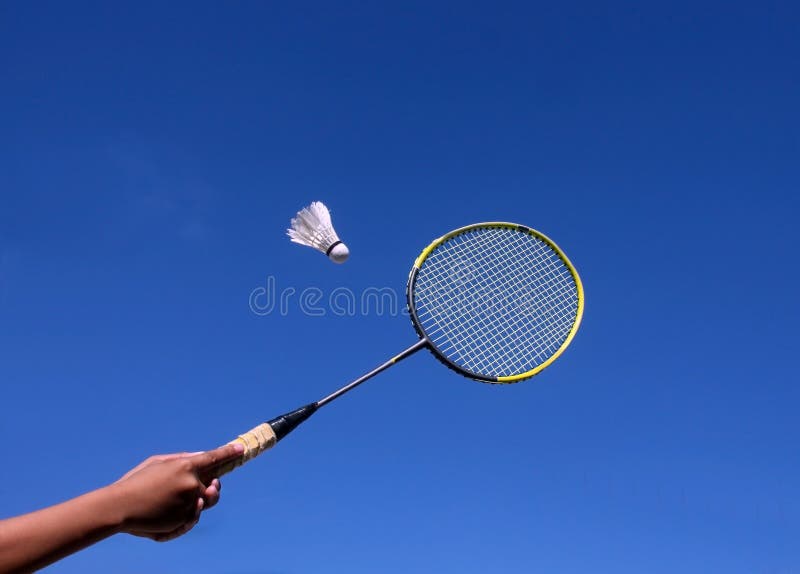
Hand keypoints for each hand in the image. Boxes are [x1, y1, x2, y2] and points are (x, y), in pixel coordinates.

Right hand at [112, 443, 243, 541]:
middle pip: (214, 485)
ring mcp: (189, 504)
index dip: (228, 453)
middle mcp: (191, 484)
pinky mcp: (184, 520)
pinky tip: (171, 512)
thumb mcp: (156, 462)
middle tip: (208, 484)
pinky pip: (194, 517)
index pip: (214, 458)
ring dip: (199, 500)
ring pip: (205, 502)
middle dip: (213, 485)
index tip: (240, 449)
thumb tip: (201, 456)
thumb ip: (181, 459)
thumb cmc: (136, 481)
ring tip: (185, 499)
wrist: (120, 507)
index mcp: (185, 467)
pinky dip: (187, 515)